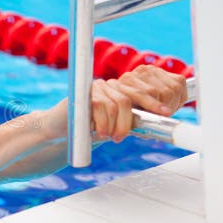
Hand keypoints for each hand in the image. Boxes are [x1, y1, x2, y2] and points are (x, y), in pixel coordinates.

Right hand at [41, 65, 187, 142]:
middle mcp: (107, 86)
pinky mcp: (82, 93)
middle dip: (131, 119)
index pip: (139, 91)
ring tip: (111, 137)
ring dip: (116, 125)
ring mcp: (94, 88)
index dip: (152, 101)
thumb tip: (152, 127)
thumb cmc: (85, 129)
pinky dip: (104, 122)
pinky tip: (100, 132)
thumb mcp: (111, 126)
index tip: (166, 112)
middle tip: (128, 136)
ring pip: (117, 103)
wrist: (57, 128)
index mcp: (117, 91)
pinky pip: (100, 105)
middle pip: (129, 97)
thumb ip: (128, 122)